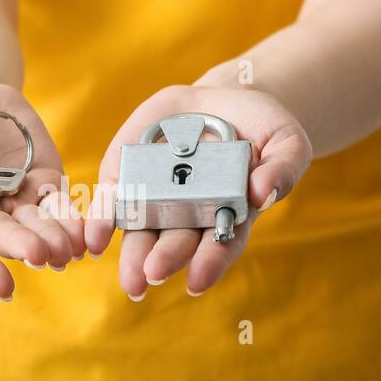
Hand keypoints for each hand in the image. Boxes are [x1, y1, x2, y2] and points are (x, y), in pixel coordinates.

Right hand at [0, 79, 85, 299]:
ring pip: (35, 224)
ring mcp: (13, 196)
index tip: (3, 286)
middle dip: (22, 246)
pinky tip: (84, 231)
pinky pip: (58, 201)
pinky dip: (71, 217)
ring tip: (67, 247)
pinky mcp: (41, 177)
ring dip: (52, 239)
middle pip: (1, 237)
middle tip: (40, 254)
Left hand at [84, 85, 312, 296]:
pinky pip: (113, 199)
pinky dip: (102, 219)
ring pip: (141, 229)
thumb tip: (263, 192)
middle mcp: (190, 211)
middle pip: (175, 241)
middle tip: (152, 274)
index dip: (208, 263)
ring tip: (128, 277)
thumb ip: (281, 169)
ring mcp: (156, 194)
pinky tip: (93, 239)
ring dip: (131, 253)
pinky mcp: (129, 172)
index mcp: (229, 213)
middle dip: (164, 258)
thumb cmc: (261, 127)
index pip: (219, 245)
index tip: (196, 281)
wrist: (222, 100)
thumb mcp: (286, 141)